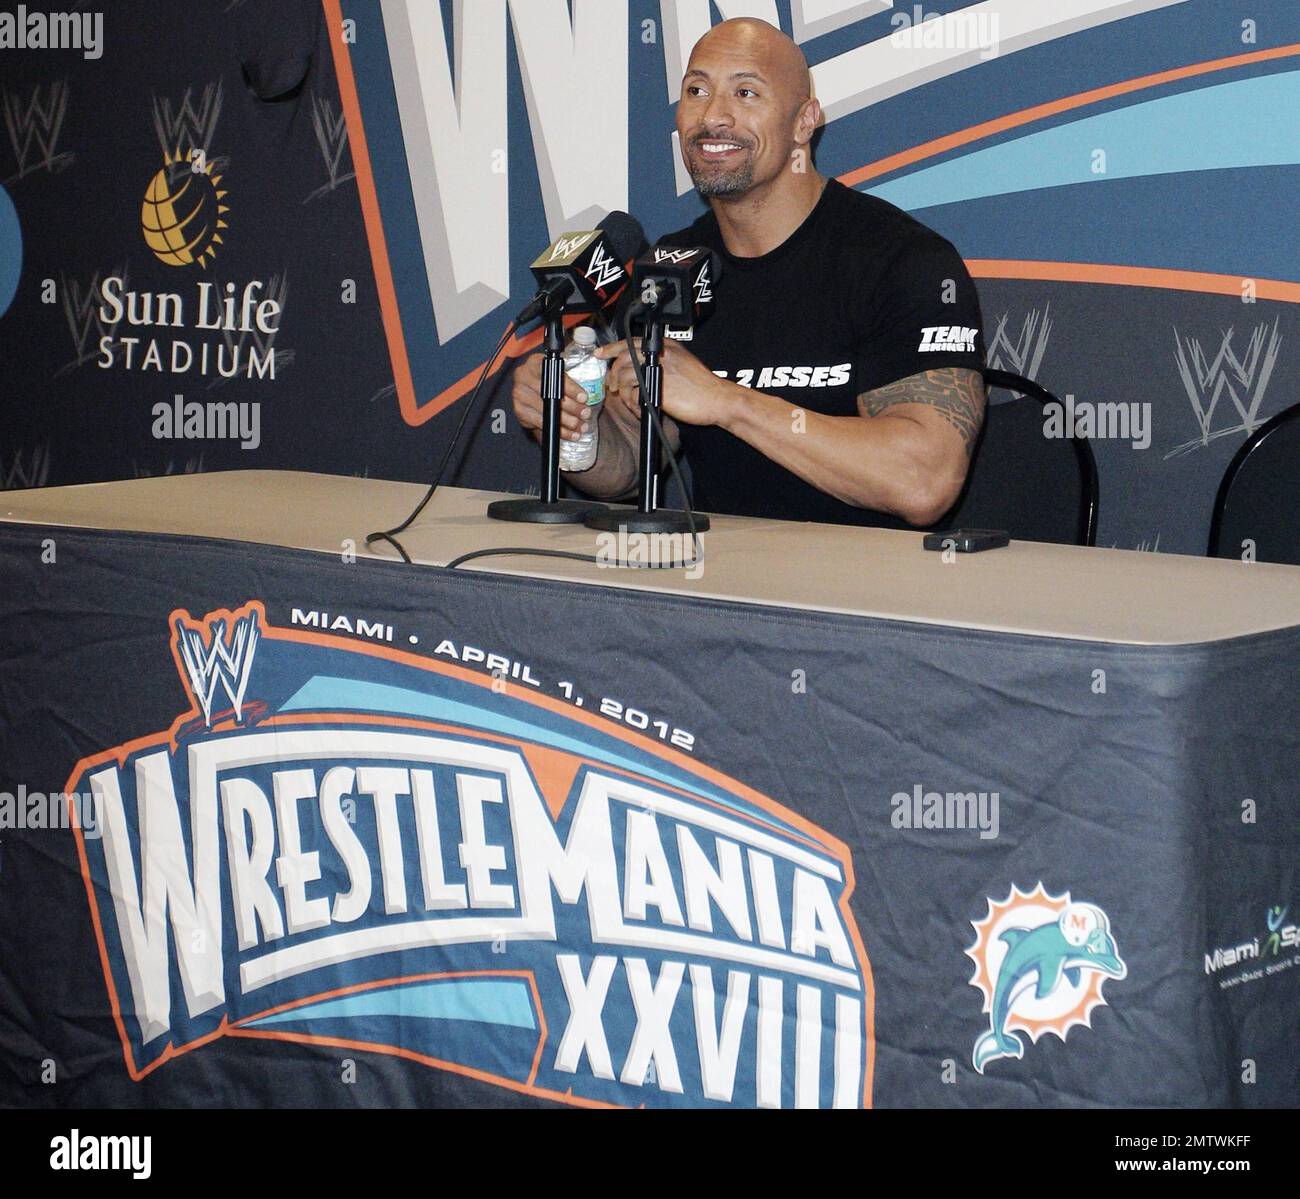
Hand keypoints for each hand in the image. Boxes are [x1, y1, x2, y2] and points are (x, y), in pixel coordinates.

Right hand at [510, 351, 594, 443]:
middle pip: (550, 395)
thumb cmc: (547, 378)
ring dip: (567, 422)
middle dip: (572, 407)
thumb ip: (568, 376)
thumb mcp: (556, 371)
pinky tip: (571, 434)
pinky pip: (542, 425)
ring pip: (546, 412)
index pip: (554, 376)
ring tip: (581, 426)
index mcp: (535, 363)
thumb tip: (587, 388)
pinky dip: (559, 431)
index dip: (570, 388)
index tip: (584, 398)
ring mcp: (519, 396)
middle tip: (585, 413)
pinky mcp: (520, 412)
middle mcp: (523, 377)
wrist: (528, 387)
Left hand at [596, 338, 734, 427]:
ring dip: (621, 390)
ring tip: (627, 400)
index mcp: (667, 346)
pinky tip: (639, 409)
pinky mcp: (656, 386)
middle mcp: (661, 353)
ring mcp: (658, 368)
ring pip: (624, 375)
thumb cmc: (701, 387)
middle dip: (612, 373)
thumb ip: (661, 362)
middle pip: (622, 357)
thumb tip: (636, 369)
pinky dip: (632, 403)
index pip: (632, 341)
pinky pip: (632, 393)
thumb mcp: (682, 365)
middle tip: (611, 386)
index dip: (611, 348)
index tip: (600, 354)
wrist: (717, 399)